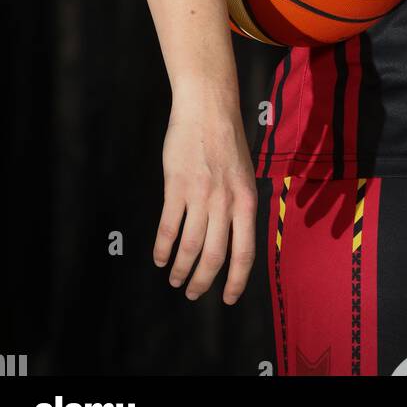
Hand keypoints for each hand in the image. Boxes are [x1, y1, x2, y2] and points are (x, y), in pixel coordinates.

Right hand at [153, 94, 257, 304]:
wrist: (208, 107)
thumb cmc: (227, 139)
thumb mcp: (245, 174)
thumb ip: (240, 205)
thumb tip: (234, 237)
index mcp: (247, 200)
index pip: (245, 252)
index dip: (236, 280)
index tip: (227, 299)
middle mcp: (226, 202)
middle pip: (215, 256)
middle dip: (203, 281)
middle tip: (192, 293)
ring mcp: (200, 195)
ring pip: (190, 246)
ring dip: (180, 268)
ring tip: (174, 279)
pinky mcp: (176, 187)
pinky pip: (168, 227)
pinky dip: (162, 248)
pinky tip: (159, 258)